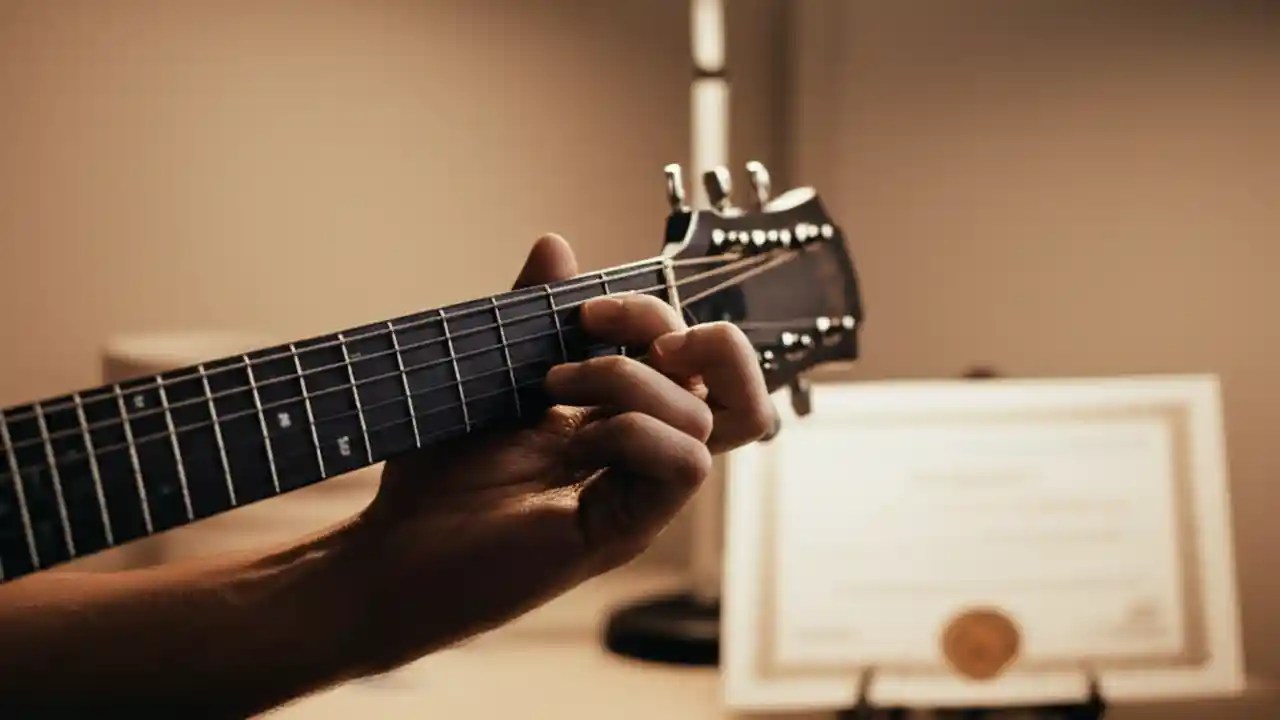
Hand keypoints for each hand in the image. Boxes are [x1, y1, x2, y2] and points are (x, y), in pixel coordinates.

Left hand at [342, 234, 774, 672]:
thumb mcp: (487, 376)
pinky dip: (634, 431)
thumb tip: (558, 245)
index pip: (693, 361)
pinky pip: (684, 465)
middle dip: (687, 333)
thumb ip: (529, 316)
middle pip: (738, 390)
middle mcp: (642, 456)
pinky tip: (574, 436)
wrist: (395, 552)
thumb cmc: (436, 478)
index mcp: (621, 419)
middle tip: (601, 329)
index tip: (580, 308)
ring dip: (629, 380)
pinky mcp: (626, 531)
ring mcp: (638, 496)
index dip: (652, 314)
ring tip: (554, 388)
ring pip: (705, 418)